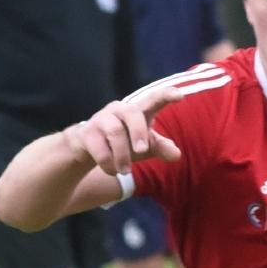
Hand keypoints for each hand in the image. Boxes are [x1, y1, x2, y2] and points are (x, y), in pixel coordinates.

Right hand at [61, 62, 231, 177]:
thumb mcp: (145, 146)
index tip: (180, 95)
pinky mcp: (86, 132)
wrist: (87, 148)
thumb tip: (177, 155)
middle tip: (143, 150)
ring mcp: (101, 119)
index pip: (153, 99)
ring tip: (125, 171)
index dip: (166, 95)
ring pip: (114, 131)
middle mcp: (119, 110)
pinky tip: (112, 171)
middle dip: (138, 131)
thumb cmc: (123, 143)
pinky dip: (107, 162)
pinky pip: (98, 146)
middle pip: (132, 112)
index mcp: (137, 111)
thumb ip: (161, 147)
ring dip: (122, 154)